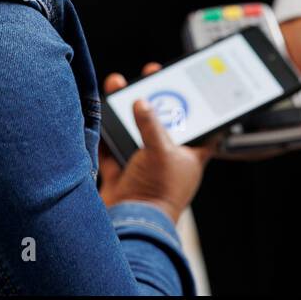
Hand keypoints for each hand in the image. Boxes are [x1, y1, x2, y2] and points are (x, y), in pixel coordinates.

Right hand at [98, 63, 213, 222]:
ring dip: (124, 109)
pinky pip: (109, 146)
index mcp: (188, 156)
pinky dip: (104, 131)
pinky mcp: (119, 171)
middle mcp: (166, 159)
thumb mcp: (161, 151)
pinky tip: (99, 111)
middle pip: (161, 122)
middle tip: (149, 75)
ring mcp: (141, 165)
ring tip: (118, 84)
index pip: (201, 127)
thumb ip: (152, 124)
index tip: (190, 84)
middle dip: (153, 98)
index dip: (197, 106)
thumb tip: (141, 102)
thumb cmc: (159, 193)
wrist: (129, 224)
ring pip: (133, 130)